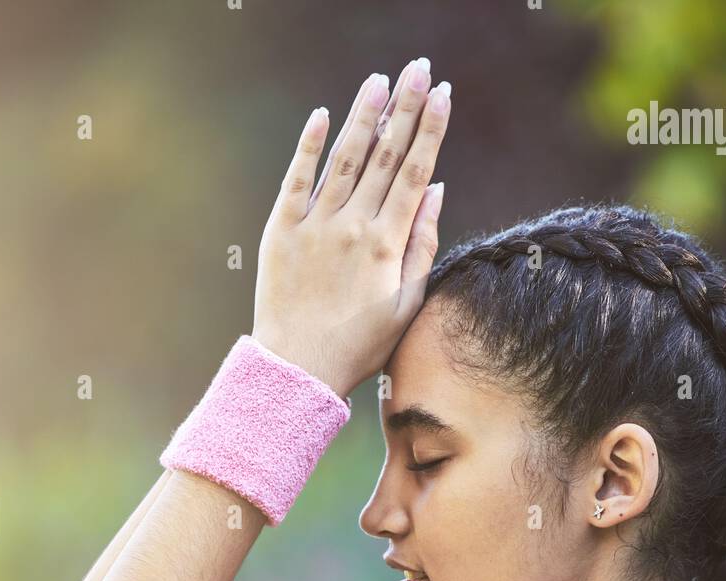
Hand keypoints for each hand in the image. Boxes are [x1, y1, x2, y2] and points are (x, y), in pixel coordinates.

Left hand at [251, 58, 450, 399]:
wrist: (297, 368)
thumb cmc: (358, 346)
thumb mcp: (405, 305)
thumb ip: (422, 246)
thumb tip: (434, 190)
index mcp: (386, 244)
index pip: (413, 172)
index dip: (430, 130)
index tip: (444, 94)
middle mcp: (352, 226)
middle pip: (383, 155)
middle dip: (405, 108)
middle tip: (420, 68)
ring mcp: (315, 225)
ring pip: (344, 158)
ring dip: (364, 115)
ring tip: (380, 80)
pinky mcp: (281, 230)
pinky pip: (297, 178)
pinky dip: (310, 145)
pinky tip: (324, 115)